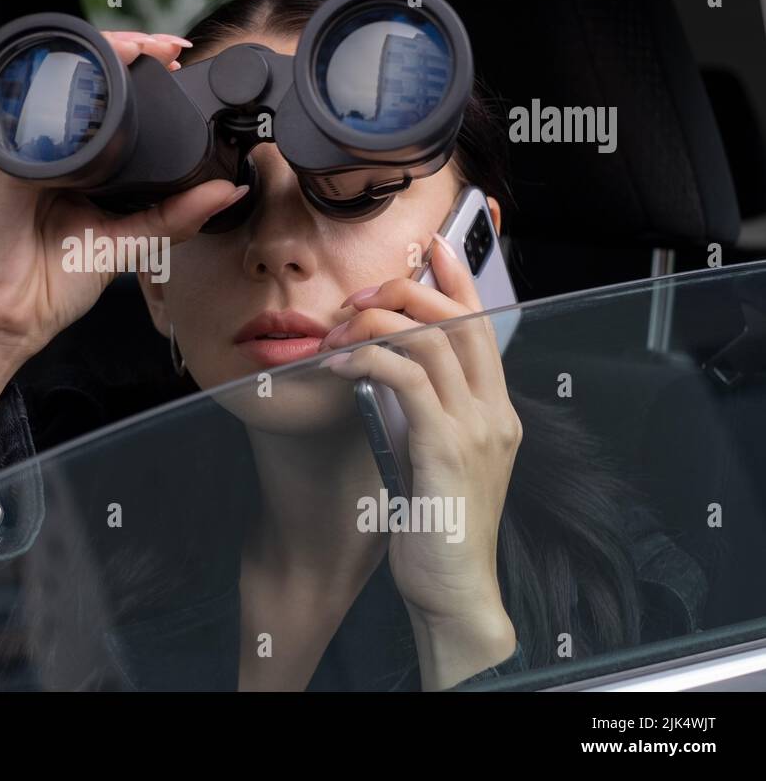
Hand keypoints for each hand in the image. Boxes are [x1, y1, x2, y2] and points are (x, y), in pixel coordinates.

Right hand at [0, 31, 247, 486]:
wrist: (6, 320)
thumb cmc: (52, 285)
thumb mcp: (130, 245)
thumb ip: (176, 216)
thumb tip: (227, 191)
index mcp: (83, 164)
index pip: (114, 106)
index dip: (146, 78)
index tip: (183, 59)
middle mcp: (53, 150)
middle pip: (88, 85)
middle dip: (129, 54)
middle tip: (172, 48)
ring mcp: (25, 150)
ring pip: (60, 86)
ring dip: (101, 61)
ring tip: (143, 49)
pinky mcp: (4, 161)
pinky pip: (31, 117)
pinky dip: (60, 94)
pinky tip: (92, 82)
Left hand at [319, 233, 521, 687]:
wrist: (455, 590)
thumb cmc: (438, 528)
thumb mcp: (434, 459)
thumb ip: (423, 414)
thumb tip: (385, 371)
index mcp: (496, 413)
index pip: (482, 328)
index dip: (457, 281)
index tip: (430, 247)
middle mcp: (494, 413)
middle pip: (461, 320)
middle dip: (409, 291)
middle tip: (363, 293)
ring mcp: (475, 430)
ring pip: (433, 340)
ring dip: (379, 323)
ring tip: (341, 330)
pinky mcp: (445, 448)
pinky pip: (407, 379)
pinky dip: (370, 359)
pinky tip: (340, 363)